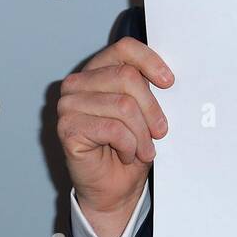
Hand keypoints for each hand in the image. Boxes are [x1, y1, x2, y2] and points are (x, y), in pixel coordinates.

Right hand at [57, 37, 173, 225]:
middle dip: (151, 109)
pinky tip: (126, 154)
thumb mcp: (145, 112)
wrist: (115, 187)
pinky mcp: (67, 128)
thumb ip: (149, 89)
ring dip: (142, 134)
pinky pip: (112, 129)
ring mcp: (68, 104)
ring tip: (144, 149)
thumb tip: (169, 77)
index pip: (124, 48)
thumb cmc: (130, 148)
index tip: (169, 82)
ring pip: (123, 105)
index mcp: (98, 70)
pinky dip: (129, 145)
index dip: (150, 61)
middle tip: (160, 132)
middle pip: (127, 77)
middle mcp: (78, 83)